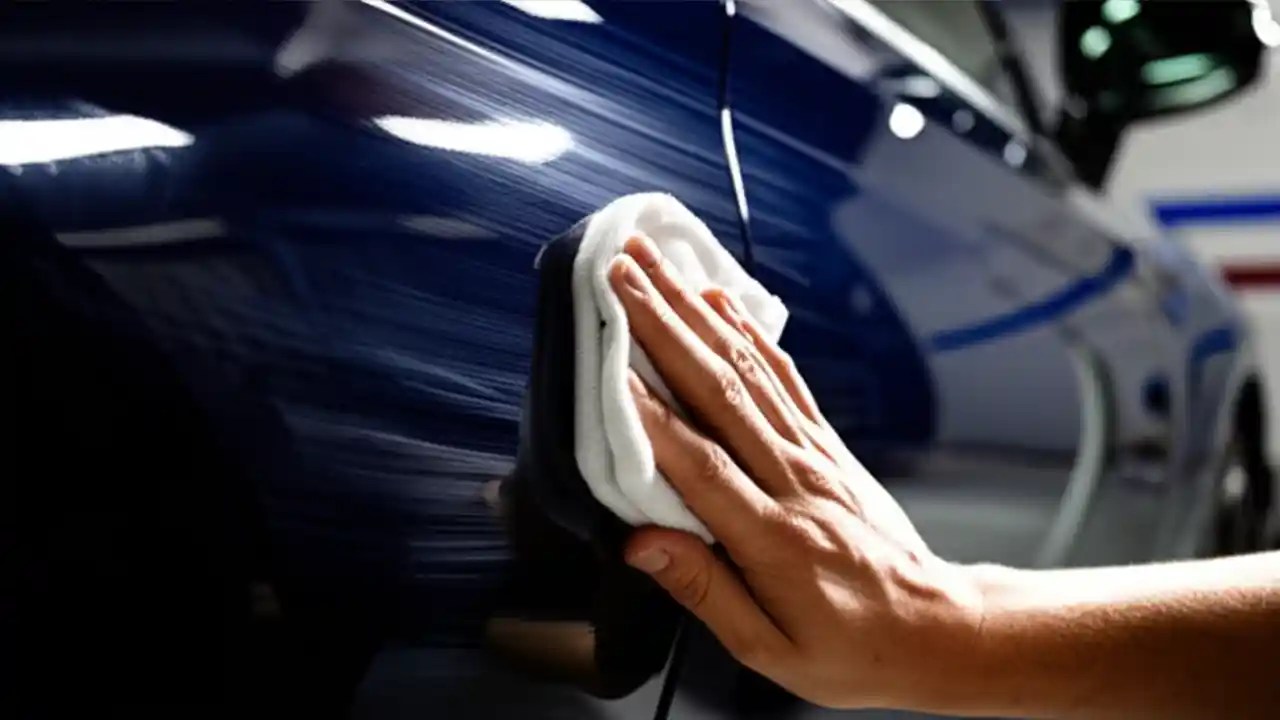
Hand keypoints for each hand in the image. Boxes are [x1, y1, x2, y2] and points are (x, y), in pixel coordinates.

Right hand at [608, 236, 983, 709]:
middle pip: (719, 390)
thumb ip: (705, 590)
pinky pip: (784, 378)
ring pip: (747, 370)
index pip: (699, 463)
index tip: (608, 363)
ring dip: (698, 312)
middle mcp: (793, 480)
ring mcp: (814, 455)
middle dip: (663, 325)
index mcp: (773, 537)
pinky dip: (751, 333)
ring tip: (657, 268)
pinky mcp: (827, 444)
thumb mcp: (771, 650)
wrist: (937, 630)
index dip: (649, 412)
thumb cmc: (852, 649)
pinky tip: (722, 302)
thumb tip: (641, 545)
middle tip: (620, 274)